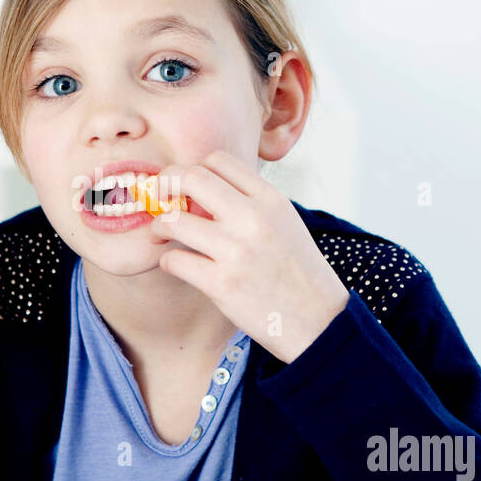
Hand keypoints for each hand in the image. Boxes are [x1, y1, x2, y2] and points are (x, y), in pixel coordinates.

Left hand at [148, 149, 350, 363]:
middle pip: (189, 177)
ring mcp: (236, 251)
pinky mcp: (222, 284)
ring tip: (164, 235)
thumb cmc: (297, 271)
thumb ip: (251, 201)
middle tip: (162, 199)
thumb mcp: (285, 222)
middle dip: (166, 184)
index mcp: (270, 199)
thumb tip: (206, 189)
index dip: (194, 169)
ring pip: (173, 220)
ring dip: (160, 226)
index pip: (217, 160)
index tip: (186, 187)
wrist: (320, 320)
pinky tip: (179, 265)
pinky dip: (168, 261)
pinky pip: (174, 260)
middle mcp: (253, 218)